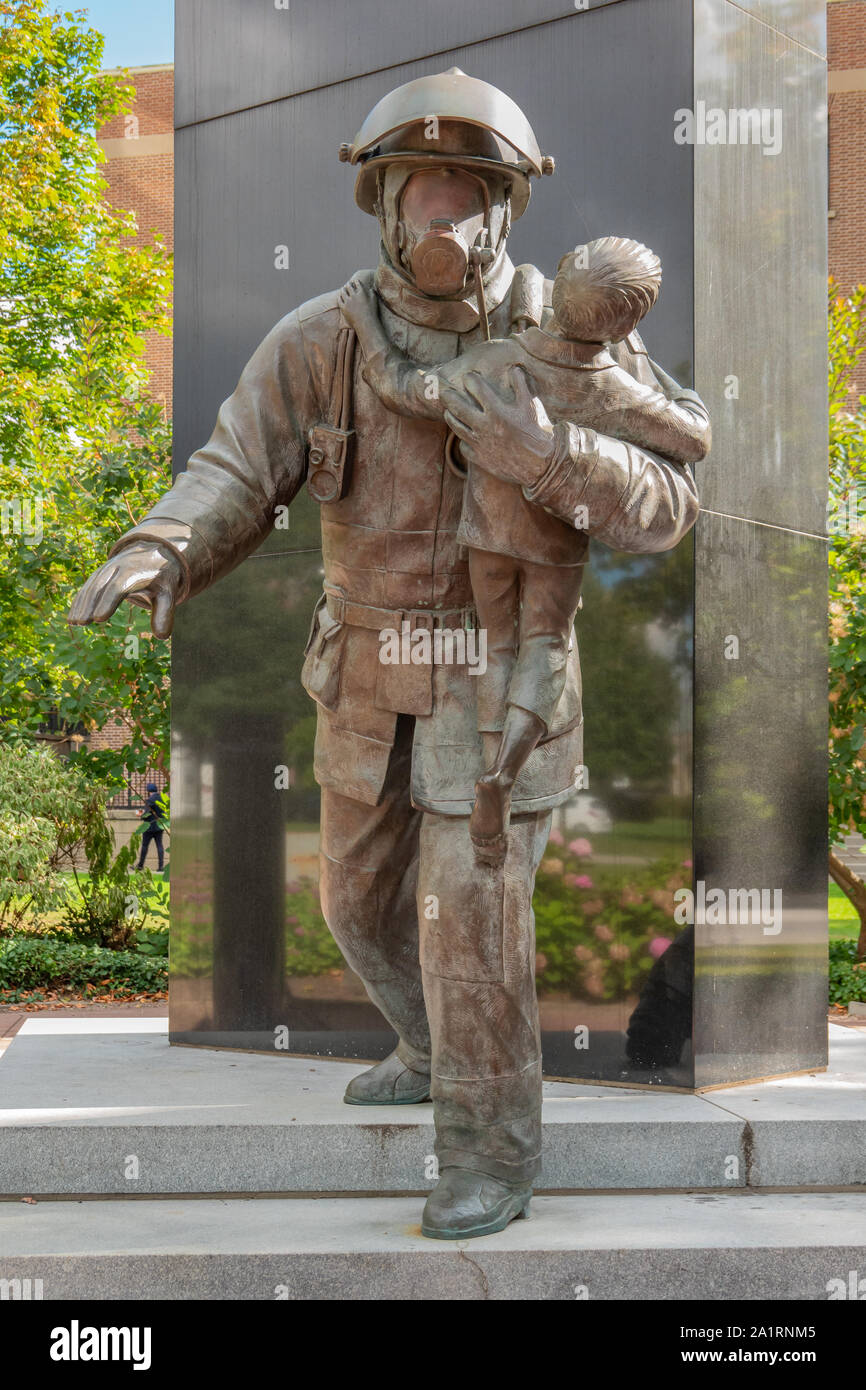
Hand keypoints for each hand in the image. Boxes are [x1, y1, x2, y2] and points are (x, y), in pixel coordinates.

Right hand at [68, 544, 183, 639]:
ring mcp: (106, 570)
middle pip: (100, 587)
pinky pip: (87, 587)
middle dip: (89, 605)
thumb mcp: (168, 593)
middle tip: (81, 623)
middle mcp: (117, 568)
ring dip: (81, 604)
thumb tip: (162, 637)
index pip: (118, 587)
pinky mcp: (100, 574)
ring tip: (74, 623)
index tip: (99, 618)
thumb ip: (165, 613)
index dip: (107, 602)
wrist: (154, 552)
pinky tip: (73, 617)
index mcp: (134, 572)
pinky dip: (79, 601)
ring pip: (90, 587)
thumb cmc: (161, 577)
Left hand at [337, 275, 377, 334]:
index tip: (356, 282)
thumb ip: (372, 292)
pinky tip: (340, 297)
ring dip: (343, 289)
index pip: (357, 283)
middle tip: (348, 284)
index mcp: (361, 292)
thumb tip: (370, 288)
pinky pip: (339, 300)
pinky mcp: (343, 308)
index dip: (356, 282)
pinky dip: (340, 297)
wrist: (366, 324)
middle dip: (349, 285)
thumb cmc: (372, 312)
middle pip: (349, 286)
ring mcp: (348, 302)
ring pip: (343, 292)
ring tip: (344, 289)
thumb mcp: (374, 301)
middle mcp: (354, 295)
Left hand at [439, 365, 555, 487]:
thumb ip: (520, 386)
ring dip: (450, 417)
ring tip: (447, 412)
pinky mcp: (480, 458)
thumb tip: (514, 368)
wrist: (539, 463)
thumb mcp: (530, 406)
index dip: (470, 380)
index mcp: (497, 411)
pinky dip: (463, 440)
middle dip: (449, 397)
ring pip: (457, 427)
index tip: (467, 377)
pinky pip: (464, 447)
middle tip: (443, 392)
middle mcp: (485, 426)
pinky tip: (464, 436)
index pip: (477, 389)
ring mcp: (480, 443)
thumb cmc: (536, 431)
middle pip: (458, 408)